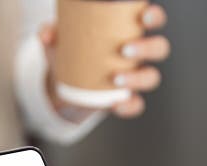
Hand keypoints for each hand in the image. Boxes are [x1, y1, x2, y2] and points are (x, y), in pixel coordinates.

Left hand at [42, 4, 169, 118]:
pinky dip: (128, 106)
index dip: (154, 17)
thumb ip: (51, 31)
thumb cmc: (69, 51)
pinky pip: (136, 105)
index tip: (144, 16)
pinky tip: (116, 104)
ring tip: (116, 78)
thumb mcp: (59, 39)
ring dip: (139, 78)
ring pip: (152, 77)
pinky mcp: (126, 100)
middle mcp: (138, 54)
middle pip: (159, 48)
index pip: (152, 19)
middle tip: (124, 50)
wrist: (64, 84)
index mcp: (129, 30)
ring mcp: (135, 78)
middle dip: (148, 48)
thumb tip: (47, 34)